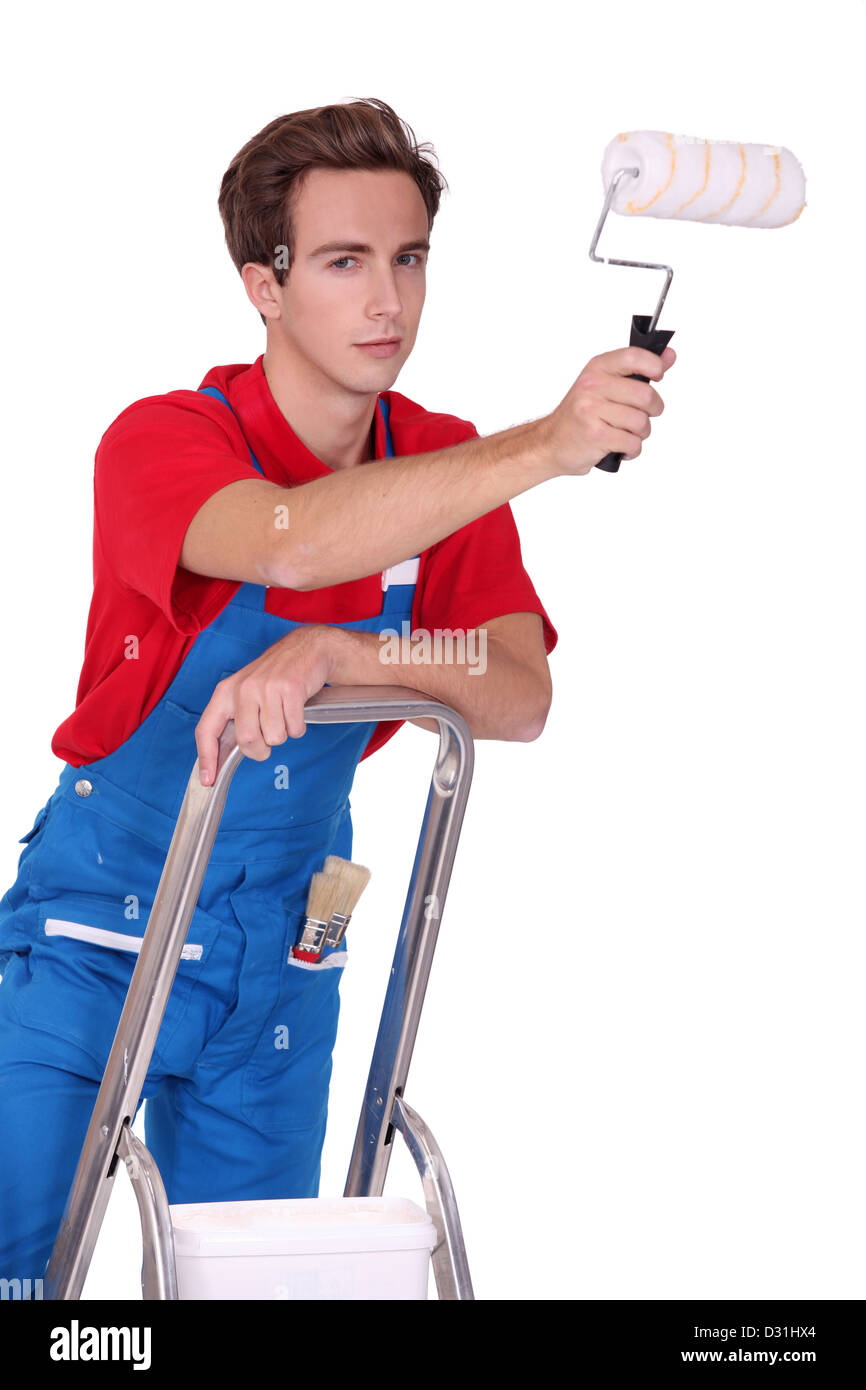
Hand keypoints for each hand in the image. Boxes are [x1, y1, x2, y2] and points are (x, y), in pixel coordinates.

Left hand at [194, 623, 334, 785]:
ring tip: (284, 713)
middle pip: (247, 741)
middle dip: (261, 749)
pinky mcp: (291, 689)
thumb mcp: (246, 692)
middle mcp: (243, 689)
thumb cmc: (275, 677)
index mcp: (226, 691)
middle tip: (269, 737)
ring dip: (283, 733)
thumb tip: (221, 758)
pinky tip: (297, 708)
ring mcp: (267, 688)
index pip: (207, 729)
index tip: (207, 780)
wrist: (307, 649)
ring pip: (274, 738)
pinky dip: (298, 726)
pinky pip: (294, 729)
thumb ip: (234, 720)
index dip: (206, 758)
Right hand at [541, 344, 676, 475]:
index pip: (634, 357)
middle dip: (652, 410)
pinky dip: (631, 450)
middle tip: (642, 416)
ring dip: (640, 434)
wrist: (550, 443)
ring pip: (641, 422)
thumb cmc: (580, 415)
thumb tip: (669, 356)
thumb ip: (638, 371)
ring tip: (626, 434)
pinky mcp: (595, 435)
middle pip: (645, 395)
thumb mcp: (605, 385)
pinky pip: (632, 443)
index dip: (654, 365)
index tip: (658, 376)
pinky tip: (619, 447)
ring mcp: (591, 411)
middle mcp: (592, 386)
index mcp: (597, 369)